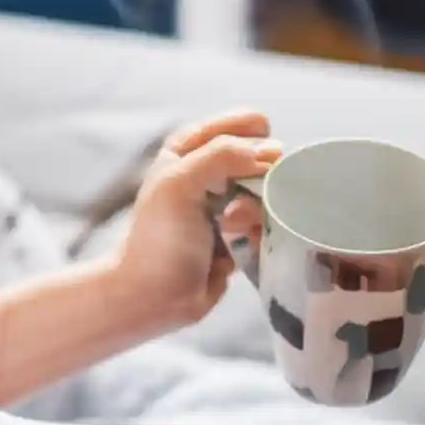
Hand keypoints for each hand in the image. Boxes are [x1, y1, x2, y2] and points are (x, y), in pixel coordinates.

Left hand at [115, 111, 279, 328]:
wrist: (153, 298)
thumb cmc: (160, 238)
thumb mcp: (181, 183)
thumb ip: (222, 155)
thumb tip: (271, 150)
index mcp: (187, 154)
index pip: (230, 126)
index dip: (250, 129)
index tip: (267, 139)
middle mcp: (208, 178)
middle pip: (257, 160)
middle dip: (260, 174)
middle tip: (253, 190)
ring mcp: (225, 210)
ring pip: (266, 195)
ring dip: (257, 208)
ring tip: (233, 227)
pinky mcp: (239, 240)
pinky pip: (267, 226)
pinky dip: (261, 233)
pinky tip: (244, 245)